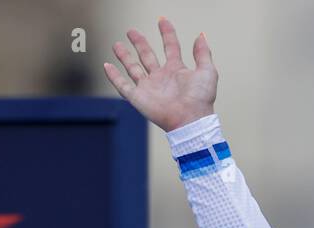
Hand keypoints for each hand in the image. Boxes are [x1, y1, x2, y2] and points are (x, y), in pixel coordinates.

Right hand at [103, 18, 217, 132]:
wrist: (190, 119)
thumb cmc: (201, 99)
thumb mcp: (207, 72)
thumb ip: (203, 53)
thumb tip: (201, 36)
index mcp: (177, 71)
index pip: (170, 47)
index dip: (167, 33)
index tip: (162, 21)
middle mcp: (162, 78)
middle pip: (148, 56)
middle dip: (140, 43)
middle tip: (132, 31)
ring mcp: (149, 88)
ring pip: (133, 68)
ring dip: (124, 56)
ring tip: (116, 45)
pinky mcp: (139, 98)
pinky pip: (123, 86)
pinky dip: (113, 76)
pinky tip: (106, 66)